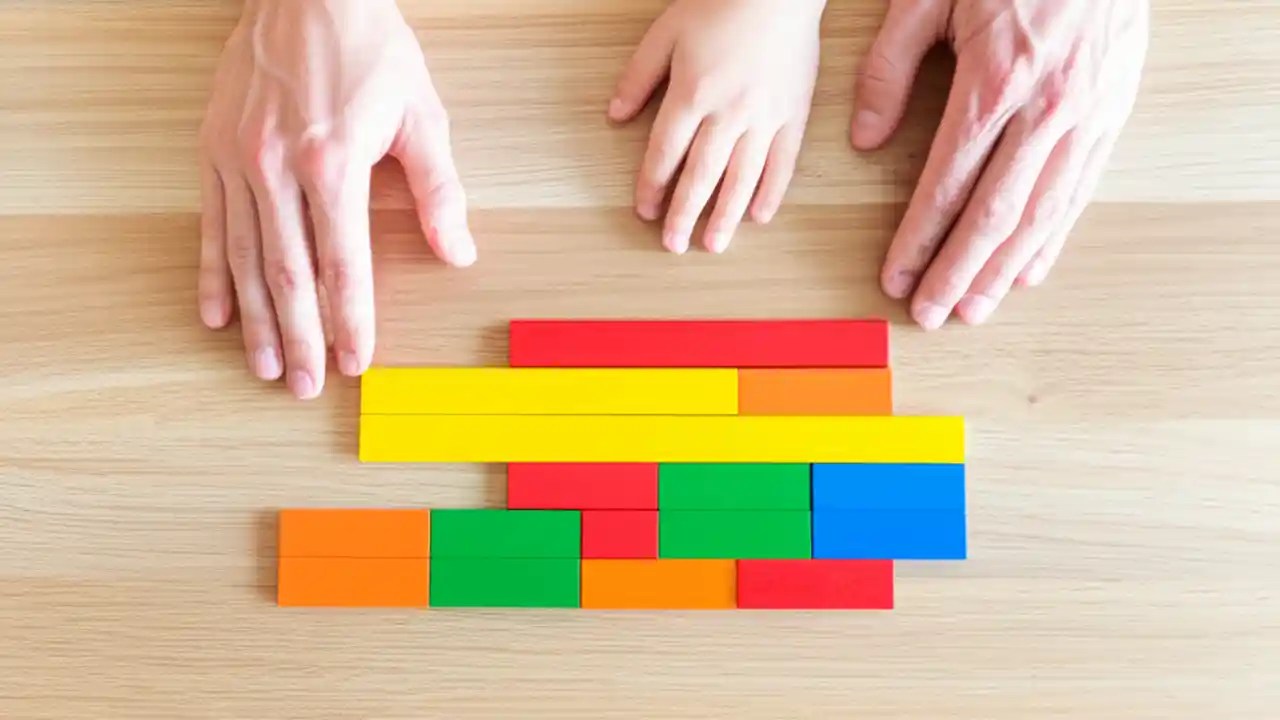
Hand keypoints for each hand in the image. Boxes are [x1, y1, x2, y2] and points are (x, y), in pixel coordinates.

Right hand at [198, 0, 474, 398]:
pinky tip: (218, 315)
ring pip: (244, 257)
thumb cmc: (369, 47)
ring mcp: (238, 158)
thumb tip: (458, 251)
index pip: (343, 263)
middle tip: (308, 385)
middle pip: (288, 273)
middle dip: (302, 335)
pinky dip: (213, 273)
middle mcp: (277, 166)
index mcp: (333, 161)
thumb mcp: (420, 113)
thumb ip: (438, 188)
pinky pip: (210, 224)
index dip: (351, 319)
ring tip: (267, 367)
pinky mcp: (213, 148)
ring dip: (257, 320)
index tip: (356, 361)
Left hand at [608, 0, 825, 253]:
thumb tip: (614, 115)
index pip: (666, 153)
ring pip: (741, 178)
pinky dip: (771, 193)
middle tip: (673, 244)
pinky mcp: (794, 115)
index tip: (645, 211)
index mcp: (691, 93)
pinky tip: (758, 217)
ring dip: (725, 216)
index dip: (653, 186)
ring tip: (712, 245)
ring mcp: (764, 118)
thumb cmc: (721, 3)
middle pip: (701, 175)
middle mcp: (728, 113)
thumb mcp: (665, 33)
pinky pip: (783, 163)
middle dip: (683, 214)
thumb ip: (638, 77)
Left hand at [852, 0, 1149, 327]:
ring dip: (1002, 271)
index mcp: (993, 82)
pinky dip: (1053, 240)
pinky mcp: (1113, 116)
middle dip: (956, 273)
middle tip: (928, 315)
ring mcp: (1085, 117)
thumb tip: (865, 139)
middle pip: (993, 214)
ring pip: (1040, 215)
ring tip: (973, 310)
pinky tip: (1027, 273)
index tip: (895, 278)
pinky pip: (1080, 193)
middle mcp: (1044, 110)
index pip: (946, 185)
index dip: (918, 240)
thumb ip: (889, 68)